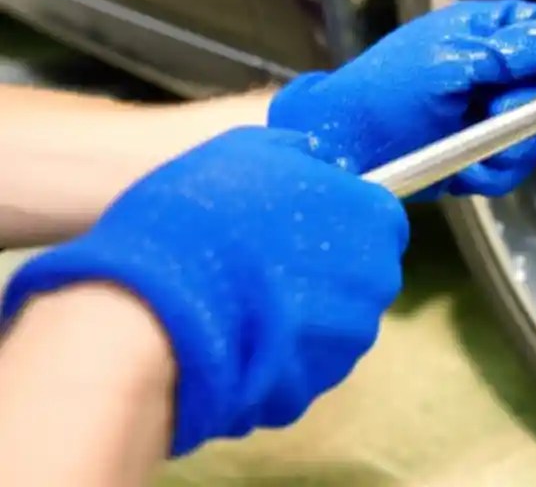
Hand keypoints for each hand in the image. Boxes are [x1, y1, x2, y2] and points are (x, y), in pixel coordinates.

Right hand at [1, 127, 408, 454]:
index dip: (339, 219)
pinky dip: (276, 352)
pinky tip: (232, 338)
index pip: (378, 219)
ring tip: (239, 302)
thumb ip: (301, 155)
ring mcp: (349, 341)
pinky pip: (300, 361)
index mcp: (373, 219)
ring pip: (332, 320)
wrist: (155, 315)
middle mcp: (377, 282)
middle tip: (262, 262)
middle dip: (322, 267)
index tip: (299, 223)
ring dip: (299, 312)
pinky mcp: (315, 385)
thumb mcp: (248, 151)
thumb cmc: (201, 219)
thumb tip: (323, 161)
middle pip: (361, 272)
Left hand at [268, 0, 535, 198]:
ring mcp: (494, 113)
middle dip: (531, 114)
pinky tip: (462, 165)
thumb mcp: (443, 60)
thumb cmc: (384, 92)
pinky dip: (490, 170)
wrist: (347, 151)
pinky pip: (514, 166)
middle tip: (497, 114)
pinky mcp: (487, 152)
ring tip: (467, 144)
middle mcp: (500, 70)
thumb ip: (502, 51)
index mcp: (492, 34)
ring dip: (506, 147)